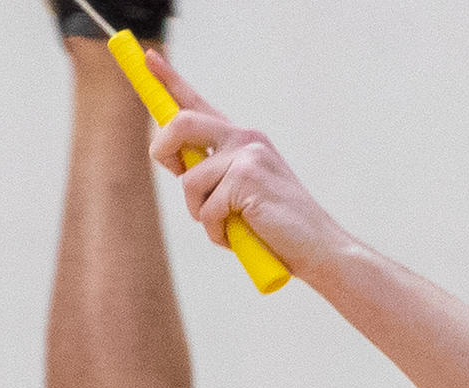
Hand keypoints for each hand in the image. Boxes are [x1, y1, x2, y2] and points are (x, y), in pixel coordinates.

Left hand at [150, 72, 352, 273]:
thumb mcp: (243, 193)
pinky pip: (206, 209)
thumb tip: (180, 165)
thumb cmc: (280, 227)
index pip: (198, 103)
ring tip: (228, 226)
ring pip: (190, 180)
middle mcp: (246, 139)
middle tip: (176, 174)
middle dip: (162, 151)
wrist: (320, 248)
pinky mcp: (247, 178)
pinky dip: (217, 232)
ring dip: (200, 213)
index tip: (148, 58)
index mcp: (243, 140)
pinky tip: (240, 237)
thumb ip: (215, 173)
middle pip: (180, 123)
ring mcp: (248, 156)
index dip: (169, 81)